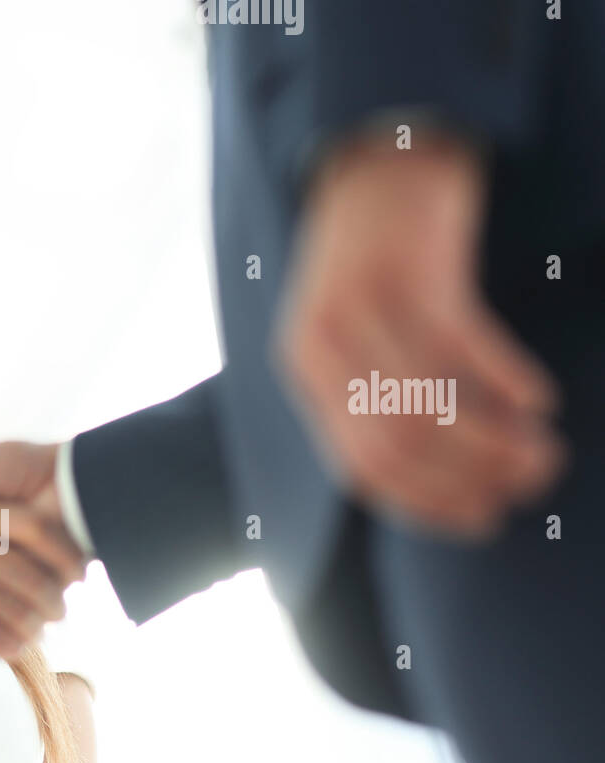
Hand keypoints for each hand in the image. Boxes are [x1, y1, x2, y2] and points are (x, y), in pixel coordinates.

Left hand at [277, 130, 568, 538]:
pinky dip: (504, 379)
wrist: (378, 156)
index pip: (361, 470)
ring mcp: (362, 309)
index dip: (425, 504)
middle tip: (528, 484)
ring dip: (494, 440)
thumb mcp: (358, 333)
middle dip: (468, 478)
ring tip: (542, 451)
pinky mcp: (409, 271)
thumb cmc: (379, 257)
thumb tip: (439, 473)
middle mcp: (322, 348)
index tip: (481, 520)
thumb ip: (377, 395)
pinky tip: (540, 400)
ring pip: (430, 405)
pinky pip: (462, 346)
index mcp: (306, 373)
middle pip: (397, 446)